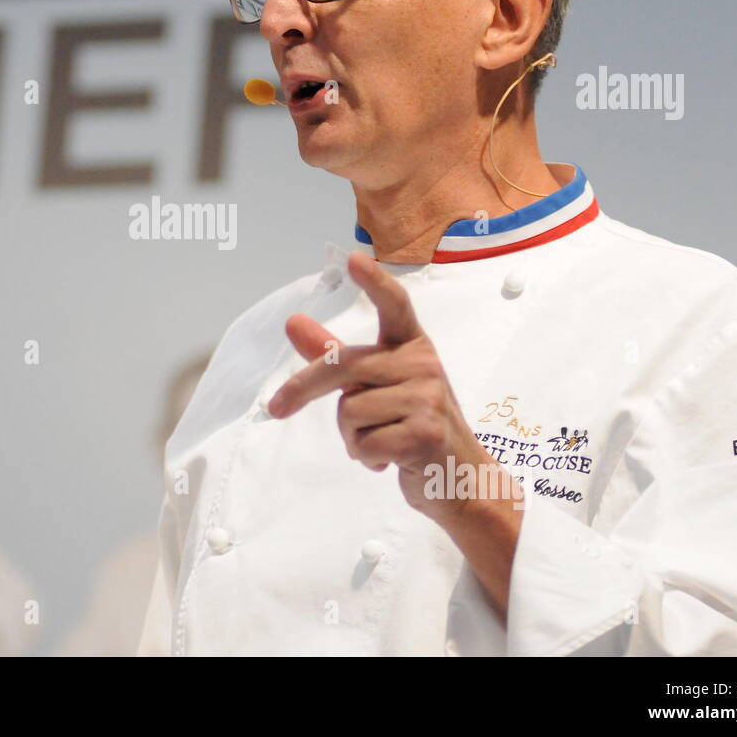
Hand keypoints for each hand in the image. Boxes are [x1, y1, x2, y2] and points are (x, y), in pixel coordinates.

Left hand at [267, 251, 509, 527]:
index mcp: (411, 346)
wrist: (460, 478)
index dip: (375, 282)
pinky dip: (367, 457)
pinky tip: (391, 460)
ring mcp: (429, 398)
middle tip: (276, 408)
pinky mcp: (426, 433)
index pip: (395, 306)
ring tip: (382, 440)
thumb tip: (293, 321)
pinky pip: (365, 442)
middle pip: (343, 366)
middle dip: (303, 389)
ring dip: (352, 436)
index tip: (354, 258)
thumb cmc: (411, 424)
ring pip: (350, 412)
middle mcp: (424, 364)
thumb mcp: (375, 385)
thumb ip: (334, 353)